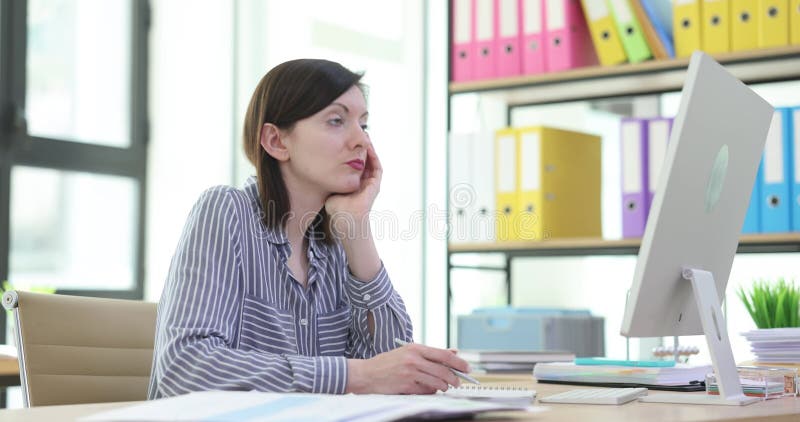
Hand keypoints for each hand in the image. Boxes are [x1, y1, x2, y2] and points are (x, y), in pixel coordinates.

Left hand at [325, 142, 381, 231]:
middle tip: (357, 134)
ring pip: (372, 161)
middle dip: (362, 146)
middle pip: (365, 159)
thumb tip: (316, 166)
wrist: (346, 218)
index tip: (346, 140)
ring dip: (369, 148)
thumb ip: (328, 178)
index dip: (352, 151)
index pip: (354, 162)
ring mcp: (371, 183)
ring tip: (365, 136)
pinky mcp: (375, 184)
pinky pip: (377, 166)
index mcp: (354, 182)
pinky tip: (368, 146)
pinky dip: (374, 156)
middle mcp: (364, 181)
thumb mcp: (330, 187)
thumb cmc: (336, 207)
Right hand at [345, 343, 470, 393]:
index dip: (459, 362)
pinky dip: (430, 392)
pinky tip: (427, 389)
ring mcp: (410, 373)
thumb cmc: (387, 363)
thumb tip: (454, 352)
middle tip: (458, 382)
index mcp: (415, 348)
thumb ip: (430, 353)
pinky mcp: (406, 386)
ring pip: (437, 382)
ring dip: (443, 387)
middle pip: (443, 370)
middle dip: (454, 378)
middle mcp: (413, 359)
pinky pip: (426, 391)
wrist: (366, 374)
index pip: (444, 355)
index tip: (467, 368)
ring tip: (443, 387)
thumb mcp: (408, 352)